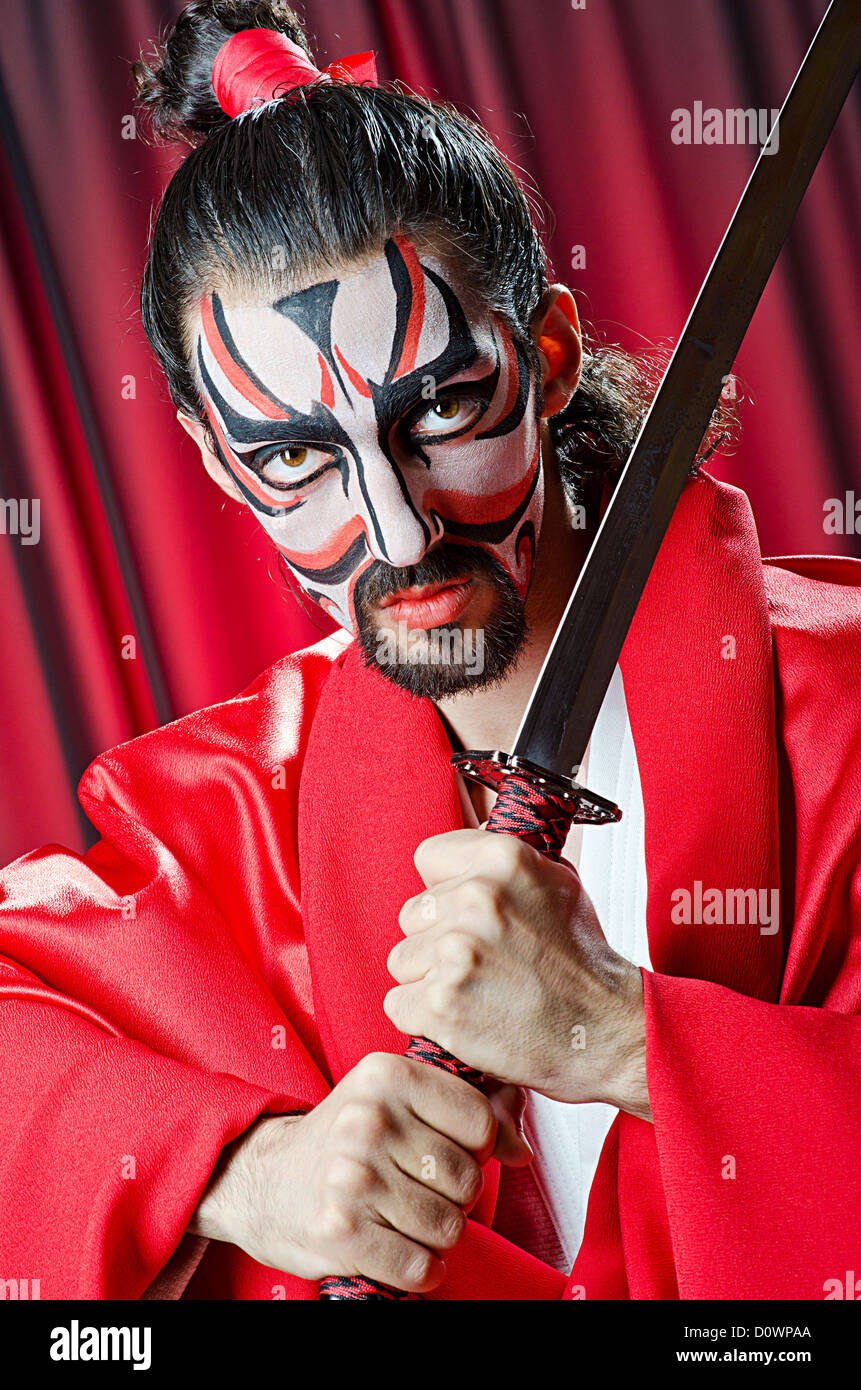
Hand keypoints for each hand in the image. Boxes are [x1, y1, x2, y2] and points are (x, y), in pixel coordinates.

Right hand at [188, 1051, 530, 1293]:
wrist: (263, 1180)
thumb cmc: (344, 1139)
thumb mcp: (392, 1099)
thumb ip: (461, 1110)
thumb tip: (522, 1150)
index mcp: (386, 1075)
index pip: (478, 1121)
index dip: (475, 1148)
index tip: (446, 1151)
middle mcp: (369, 1120)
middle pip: (467, 1179)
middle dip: (454, 1197)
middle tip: (419, 1191)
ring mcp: (353, 1177)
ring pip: (449, 1227)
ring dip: (436, 1236)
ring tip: (404, 1219)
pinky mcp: (341, 1231)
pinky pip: (419, 1266)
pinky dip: (419, 1271)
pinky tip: (398, 1251)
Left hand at [384, 828, 650, 1119]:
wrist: (603, 1031)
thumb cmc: (580, 961)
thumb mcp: (556, 883)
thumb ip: (502, 862)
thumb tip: (462, 843)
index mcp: (502, 859)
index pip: (427, 857)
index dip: (445, 888)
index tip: (467, 912)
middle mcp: (476, 899)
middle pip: (411, 913)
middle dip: (436, 938)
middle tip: (482, 961)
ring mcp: (456, 952)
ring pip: (402, 959)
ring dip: (429, 979)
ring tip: (477, 990)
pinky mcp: (441, 1003)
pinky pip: (398, 1003)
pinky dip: (424, 1017)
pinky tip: (465, 1016)